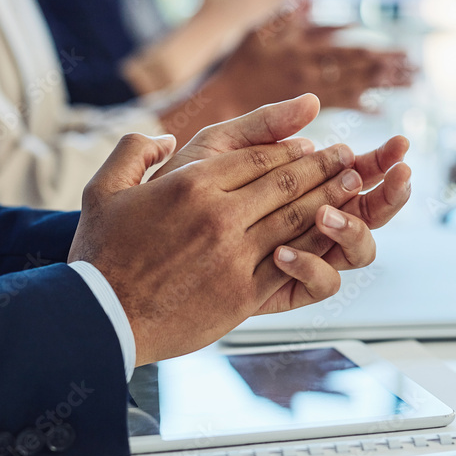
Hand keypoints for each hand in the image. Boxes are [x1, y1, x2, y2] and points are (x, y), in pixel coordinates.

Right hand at [68, 129, 365, 364]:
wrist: (100, 318)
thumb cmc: (100, 255)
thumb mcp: (103, 189)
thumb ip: (134, 151)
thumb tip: (164, 137)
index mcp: (190, 183)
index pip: (258, 157)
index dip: (292, 149)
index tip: (312, 144)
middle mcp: (219, 214)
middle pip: (286, 182)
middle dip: (323, 166)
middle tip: (346, 156)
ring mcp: (234, 254)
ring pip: (296, 217)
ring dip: (331, 198)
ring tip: (355, 184)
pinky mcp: (243, 292)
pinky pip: (292, 261)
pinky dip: (317, 242)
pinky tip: (333, 233)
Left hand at [152, 95, 411, 308]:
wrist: (136, 255)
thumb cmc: (174, 195)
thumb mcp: (215, 148)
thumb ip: (263, 124)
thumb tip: (312, 101)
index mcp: (304, 188)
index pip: (357, 172)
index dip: (381, 160)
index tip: (398, 145)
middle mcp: (312, 224)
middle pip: (369, 210)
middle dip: (390, 191)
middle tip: (399, 172)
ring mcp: (303, 257)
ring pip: (358, 249)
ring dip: (355, 228)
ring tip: (330, 209)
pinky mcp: (284, 290)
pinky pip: (322, 285)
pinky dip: (312, 266)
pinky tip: (285, 250)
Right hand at [214, 2, 415, 112]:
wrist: (221, 98)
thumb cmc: (238, 61)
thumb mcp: (258, 28)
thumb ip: (287, 13)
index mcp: (299, 47)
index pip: (343, 45)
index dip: (372, 46)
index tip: (398, 47)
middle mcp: (308, 70)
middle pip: (354, 66)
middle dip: (386, 64)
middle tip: (416, 64)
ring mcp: (308, 91)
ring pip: (352, 85)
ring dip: (382, 83)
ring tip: (410, 80)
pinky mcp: (304, 108)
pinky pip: (336, 108)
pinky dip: (360, 108)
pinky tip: (382, 110)